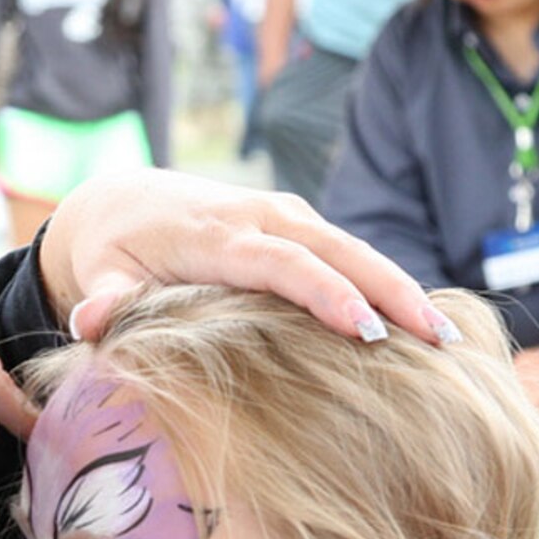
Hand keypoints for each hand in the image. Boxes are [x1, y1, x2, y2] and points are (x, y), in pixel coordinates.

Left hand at [40, 169, 456, 346]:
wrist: (125, 200)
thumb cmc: (116, 249)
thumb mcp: (102, 273)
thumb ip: (105, 300)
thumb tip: (91, 322)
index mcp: (218, 235)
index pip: (282, 264)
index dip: (326, 295)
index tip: (367, 331)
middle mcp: (262, 217)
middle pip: (337, 251)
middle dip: (389, 291)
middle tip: (435, 338)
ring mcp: (286, 217)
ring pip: (354, 249)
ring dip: (401, 287)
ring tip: (446, 337)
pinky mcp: (299, 226)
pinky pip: (348, 254)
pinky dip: (386, 282)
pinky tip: (420, 323)